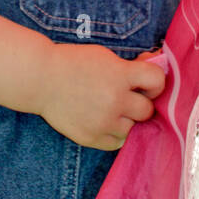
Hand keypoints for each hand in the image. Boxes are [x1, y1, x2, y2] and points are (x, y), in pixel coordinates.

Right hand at [36, 41, 166, 150]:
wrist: (41, 78)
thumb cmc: (74, 63)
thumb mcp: (105, 56)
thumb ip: (130, 67)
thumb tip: (156, 66)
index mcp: (120, 75)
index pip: (157, 81)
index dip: (154, 82)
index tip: (146, 84)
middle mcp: (115, 100)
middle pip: (147, 110)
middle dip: (139, 103)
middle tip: (125, 98)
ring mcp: (103, 122)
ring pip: (131, 129)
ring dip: (125, 120)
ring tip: (108, 109)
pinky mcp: (91, 137)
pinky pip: (116, 143)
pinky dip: (113, 133)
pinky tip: (103, 120)